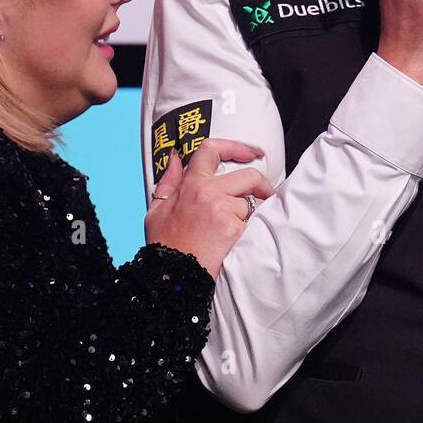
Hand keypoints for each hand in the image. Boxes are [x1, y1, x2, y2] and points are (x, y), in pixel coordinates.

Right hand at [145, 137, 274, 278]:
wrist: (172, 276)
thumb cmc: (165, 246)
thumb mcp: (157, 210)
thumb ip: (168, 181)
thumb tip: (175, 158)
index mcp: (190, 184)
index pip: (212, 150)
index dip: (235, 146)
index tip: (250, 152)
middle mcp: (207, 192)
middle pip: (249, 175)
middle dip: (261, 184)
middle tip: (265, 194)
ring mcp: (222, 208)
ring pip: (252, 201)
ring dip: (252, 213)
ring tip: (240, 229)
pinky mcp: (234, 227)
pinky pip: (253, 221)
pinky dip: (252, 228)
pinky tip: (241, 239)